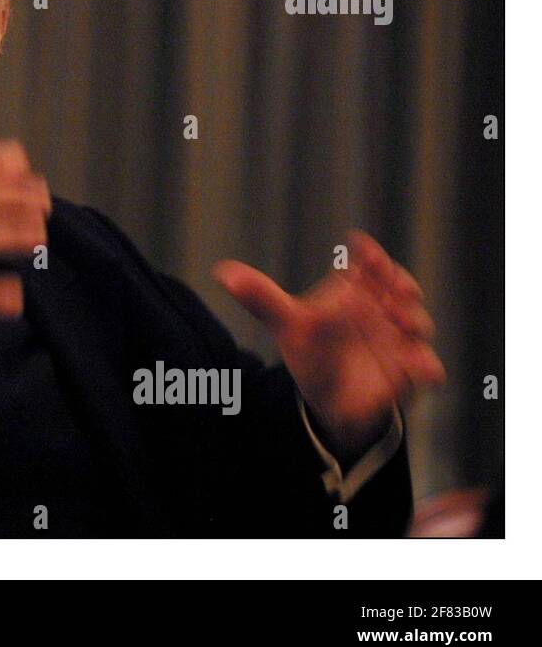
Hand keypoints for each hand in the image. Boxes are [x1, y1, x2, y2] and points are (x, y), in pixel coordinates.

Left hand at [213, 230, 444, 460]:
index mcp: (355, 290)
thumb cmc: (312, 348)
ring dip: (414, 320)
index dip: (370, 256)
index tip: (361, 248)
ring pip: (417, 325)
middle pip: (401, 289)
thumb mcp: (286, 323)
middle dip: (400, 285)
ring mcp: (400, 340)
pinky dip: (425, 367)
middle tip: (393, 287)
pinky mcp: (409, 373)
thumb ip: (260, 297)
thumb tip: (222, 272)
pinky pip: (425, 369)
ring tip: (402, 322)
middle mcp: (383, 310)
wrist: (328, 397)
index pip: (369, 265)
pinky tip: (421, 369)